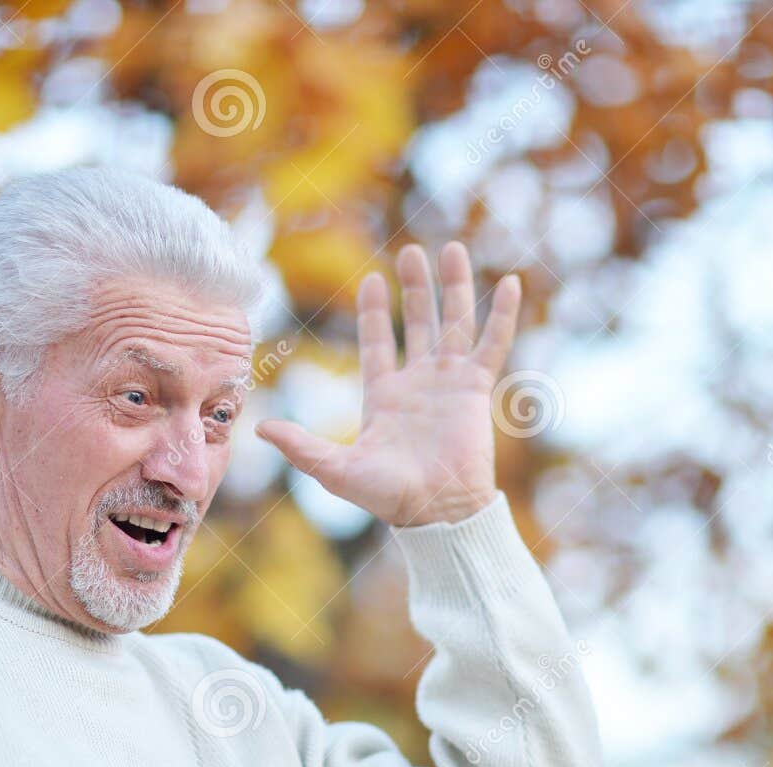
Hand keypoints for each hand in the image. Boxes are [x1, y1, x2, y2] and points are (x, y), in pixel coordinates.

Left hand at [257, 242, 520, 525]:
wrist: (437, 510)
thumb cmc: (388, 496)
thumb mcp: (336, 469)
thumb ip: (301, 447)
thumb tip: (260, 429)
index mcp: (385, 396)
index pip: (378, 342)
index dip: (375, 312)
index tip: (372, 279)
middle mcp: (419, 383)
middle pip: (419, 322)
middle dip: (415, 287)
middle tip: (412, 251)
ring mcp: (450, 382)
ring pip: (454, 322)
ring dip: (454, 286)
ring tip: (450, 249)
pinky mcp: (476, 388)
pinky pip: (493, 343)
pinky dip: (503, 315)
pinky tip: (512, 284)